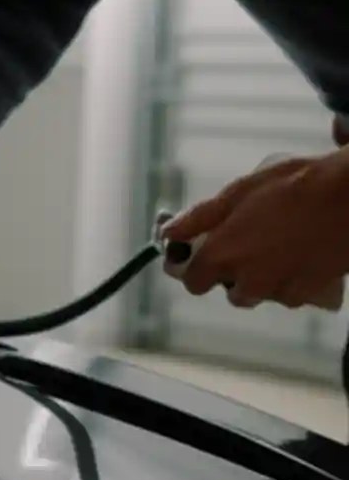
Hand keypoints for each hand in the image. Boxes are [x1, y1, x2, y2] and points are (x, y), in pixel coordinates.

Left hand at [162, 144, 348, 309]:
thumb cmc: (293, 185)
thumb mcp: (237, 192)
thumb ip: (198, 218)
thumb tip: (169, 233)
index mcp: (222, 257)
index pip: (193, 282)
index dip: (194, 268)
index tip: (201, 254)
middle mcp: (247, 280)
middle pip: (230, 292)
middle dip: (233, 274)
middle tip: (247, 245)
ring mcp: (280, 290)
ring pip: (261, 293)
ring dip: (262, 278)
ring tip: (275, 247)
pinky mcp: (310, 292)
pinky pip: (290, 294)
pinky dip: (290, 280)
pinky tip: (298, 254)